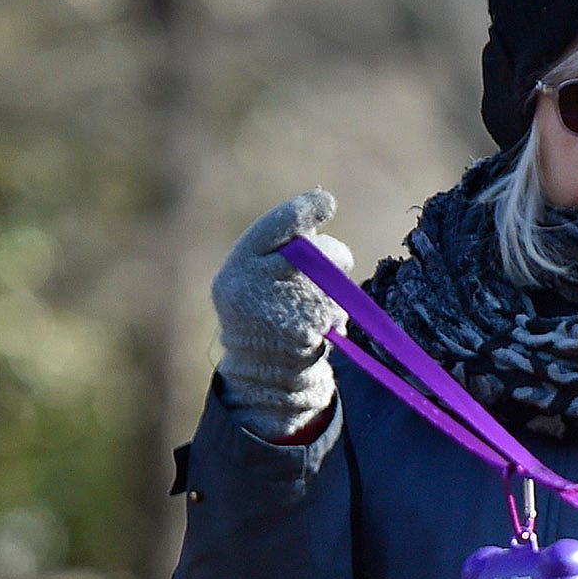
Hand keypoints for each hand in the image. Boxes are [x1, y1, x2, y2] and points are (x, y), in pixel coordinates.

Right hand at [210, 190, 353, 438]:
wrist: (264, 375)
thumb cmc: (267, 317)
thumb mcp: (258, 280)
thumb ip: (281, 248)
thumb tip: (321, 211)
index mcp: (240, 264)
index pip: (274, 226)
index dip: (302, 212)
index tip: (326, 202)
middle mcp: (252, 282)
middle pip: (314, 250)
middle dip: (331, 255)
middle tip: (327, 270)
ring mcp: (277, 308)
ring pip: (331, 279)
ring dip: (335, 291)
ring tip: (315, 311)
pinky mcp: (303, 331)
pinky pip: (336, 308)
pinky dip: (337, 317)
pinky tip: (320, 331)